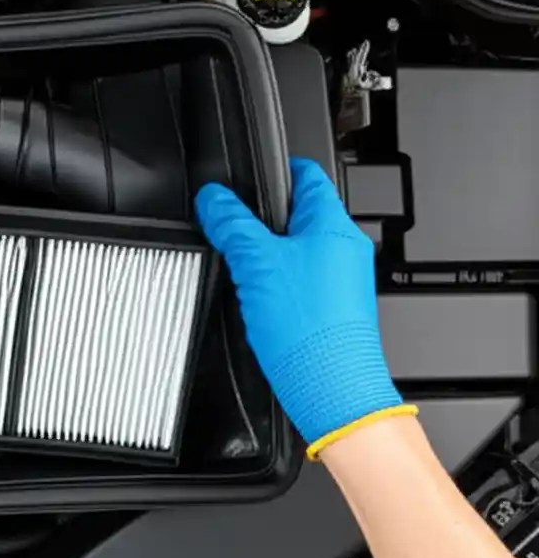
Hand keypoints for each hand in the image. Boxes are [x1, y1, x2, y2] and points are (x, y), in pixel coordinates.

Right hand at [195, 157, 413, 458]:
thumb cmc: (310, 330)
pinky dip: (275, 286)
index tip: (254, 173)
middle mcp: (344, 249)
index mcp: (334, 225)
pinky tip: (258, 302)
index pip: (307, 176)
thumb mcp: (256, 263)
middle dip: (263, 220)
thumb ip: (232, 224)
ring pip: (296, 252)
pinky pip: (299, 284)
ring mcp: (340, 281)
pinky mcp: (331, 310)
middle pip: (297, 216)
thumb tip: (213, 199)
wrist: (331, 388)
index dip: (277, 169)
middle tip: (233, 227)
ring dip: (268, 256)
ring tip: (243, 270)